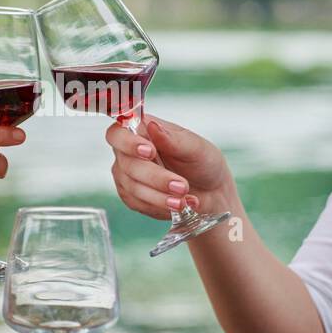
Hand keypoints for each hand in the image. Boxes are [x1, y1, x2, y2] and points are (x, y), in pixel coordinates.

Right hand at [105, 113, 230, 220]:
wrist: (212, 192)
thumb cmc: (203, 163)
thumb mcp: (195, 148)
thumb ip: (173, 139)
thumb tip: (153, 126)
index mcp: (143, 131)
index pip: (118, 133)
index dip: (128, 143)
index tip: (149, 152)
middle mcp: (130, 153)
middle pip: (127, 165)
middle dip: (155, 178)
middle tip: (182, 186)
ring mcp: (128, 176)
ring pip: (132, 187)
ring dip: (159, 196)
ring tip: (183, 201)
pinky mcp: (133, 197)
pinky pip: (138, 204)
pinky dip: (160, 207)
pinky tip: (180, 205)